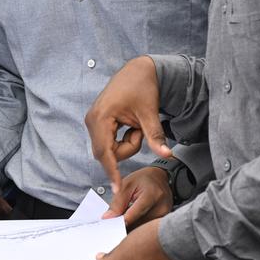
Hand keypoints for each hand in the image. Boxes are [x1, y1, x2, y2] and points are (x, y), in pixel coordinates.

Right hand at [84, 56, 172, 193]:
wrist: (138, 70)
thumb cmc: (143, 87)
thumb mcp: (150, 113)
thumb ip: (155, 137)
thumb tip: (168, 155)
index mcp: (101, 117)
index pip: (105, 152)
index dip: (112, 172)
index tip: (117, 189)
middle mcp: (92, 119)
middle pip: (107, 152)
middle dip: (127, 148)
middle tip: (140, 131)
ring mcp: (92, 120)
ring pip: (108, 148)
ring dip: (125, 143)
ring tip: (135, 125)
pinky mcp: (97, 121)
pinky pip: (108, 141)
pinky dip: (121, 139)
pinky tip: (129, 125)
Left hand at [103, 167, 172, 228]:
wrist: (160, 178)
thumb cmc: (143, 179)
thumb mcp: (127, 185)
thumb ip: (117, 202)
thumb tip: (108, 218)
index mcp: (152, 194)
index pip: (133, 214)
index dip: (120, 221)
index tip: (110, 225)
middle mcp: (162, 207)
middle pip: (138, 224)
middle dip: (124, 226)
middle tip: (115, 223)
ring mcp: (165, 216)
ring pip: (142, 229)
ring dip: (132, 227)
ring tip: (126, 218)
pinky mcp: (164, 221)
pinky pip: (148, 229)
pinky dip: (139, 227)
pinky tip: (134, 221)